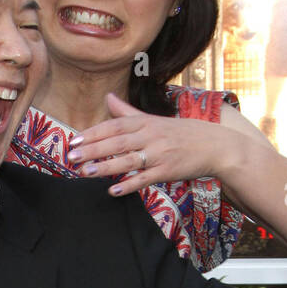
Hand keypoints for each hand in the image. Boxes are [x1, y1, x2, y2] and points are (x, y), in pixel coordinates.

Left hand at [67, 93, 231, 195]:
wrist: (215, 146)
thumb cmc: (181, 133)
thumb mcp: (155, 120)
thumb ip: (128, 112)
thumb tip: (107, 97)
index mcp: (146, 122)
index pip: (115, 125)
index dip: (94, 132)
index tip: (75, 139)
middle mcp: (151, 136)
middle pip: (117, 141)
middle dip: (93, 149)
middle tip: (71, 156)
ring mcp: (159, 154)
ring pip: (128, 160)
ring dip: (106, 166)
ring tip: (85, 172)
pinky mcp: (168, 171)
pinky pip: (145, 178)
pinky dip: (130, 184)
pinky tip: (113, 190)